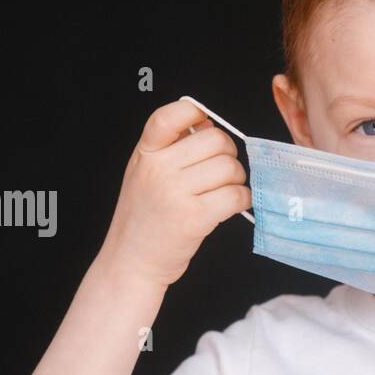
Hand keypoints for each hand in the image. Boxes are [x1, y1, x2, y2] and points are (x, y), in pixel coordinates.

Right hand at [99, 98, 252, 287]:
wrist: (131, 261)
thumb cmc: (144, 218)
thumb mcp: (144, 173)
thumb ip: (170, 147)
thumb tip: (208, 124)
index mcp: (145, 153)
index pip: (170, 116)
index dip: (195, 113)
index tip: (204, 124)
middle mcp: (158, 169)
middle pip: (215, 141)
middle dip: (228, 154)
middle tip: (223, 171)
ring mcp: (176, 193)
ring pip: (230, 168)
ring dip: (238, 179)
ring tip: (226, 191)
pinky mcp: (195, 218)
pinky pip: (235, 195)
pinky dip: (243, 199)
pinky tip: (234, 204)